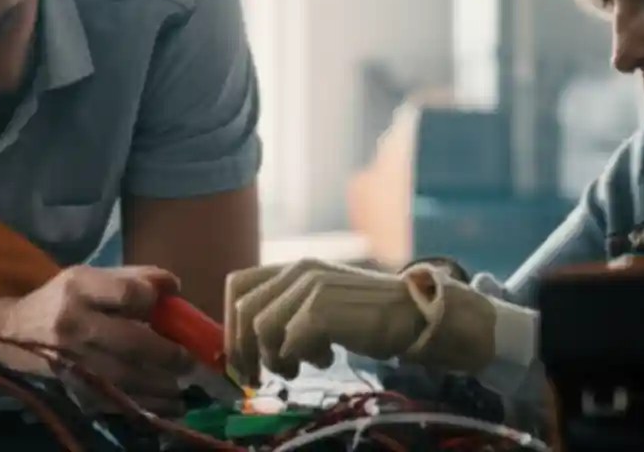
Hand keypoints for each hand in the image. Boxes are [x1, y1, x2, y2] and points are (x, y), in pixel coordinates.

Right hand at [3, 265, 193, 415]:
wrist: (10, 336)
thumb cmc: (59, 301)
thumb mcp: (88, 277)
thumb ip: (133, 278)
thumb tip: (175, 287)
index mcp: (79, 289)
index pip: (129, 294)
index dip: (155, 300)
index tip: (172, 303)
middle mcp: (74, 325)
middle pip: (132, 342)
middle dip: (168, 354)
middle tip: (190, 361)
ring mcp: (72, 362)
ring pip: (127, 378)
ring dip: (162, 386)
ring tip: (184, 387)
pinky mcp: (72, 388)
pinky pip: (116, 400)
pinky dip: (146, 405)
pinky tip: (168, 405)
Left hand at [224, 259, 501, 386]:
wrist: (414, 313)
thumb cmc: (367, 315)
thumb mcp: (321, 301)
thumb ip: (289, 310)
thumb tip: (247, 342)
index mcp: (294, 267)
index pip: (238, 285)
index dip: (229, 323)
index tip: (238, 355)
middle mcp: (299, 271)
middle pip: (244, 312)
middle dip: (243, 351)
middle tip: (256, 377)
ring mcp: (311, 288)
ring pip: (263, 331)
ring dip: (277, 358)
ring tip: (300, 365)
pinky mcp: (323, 311)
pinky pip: (290, 343)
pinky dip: (302, 359)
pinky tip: (325, 358)